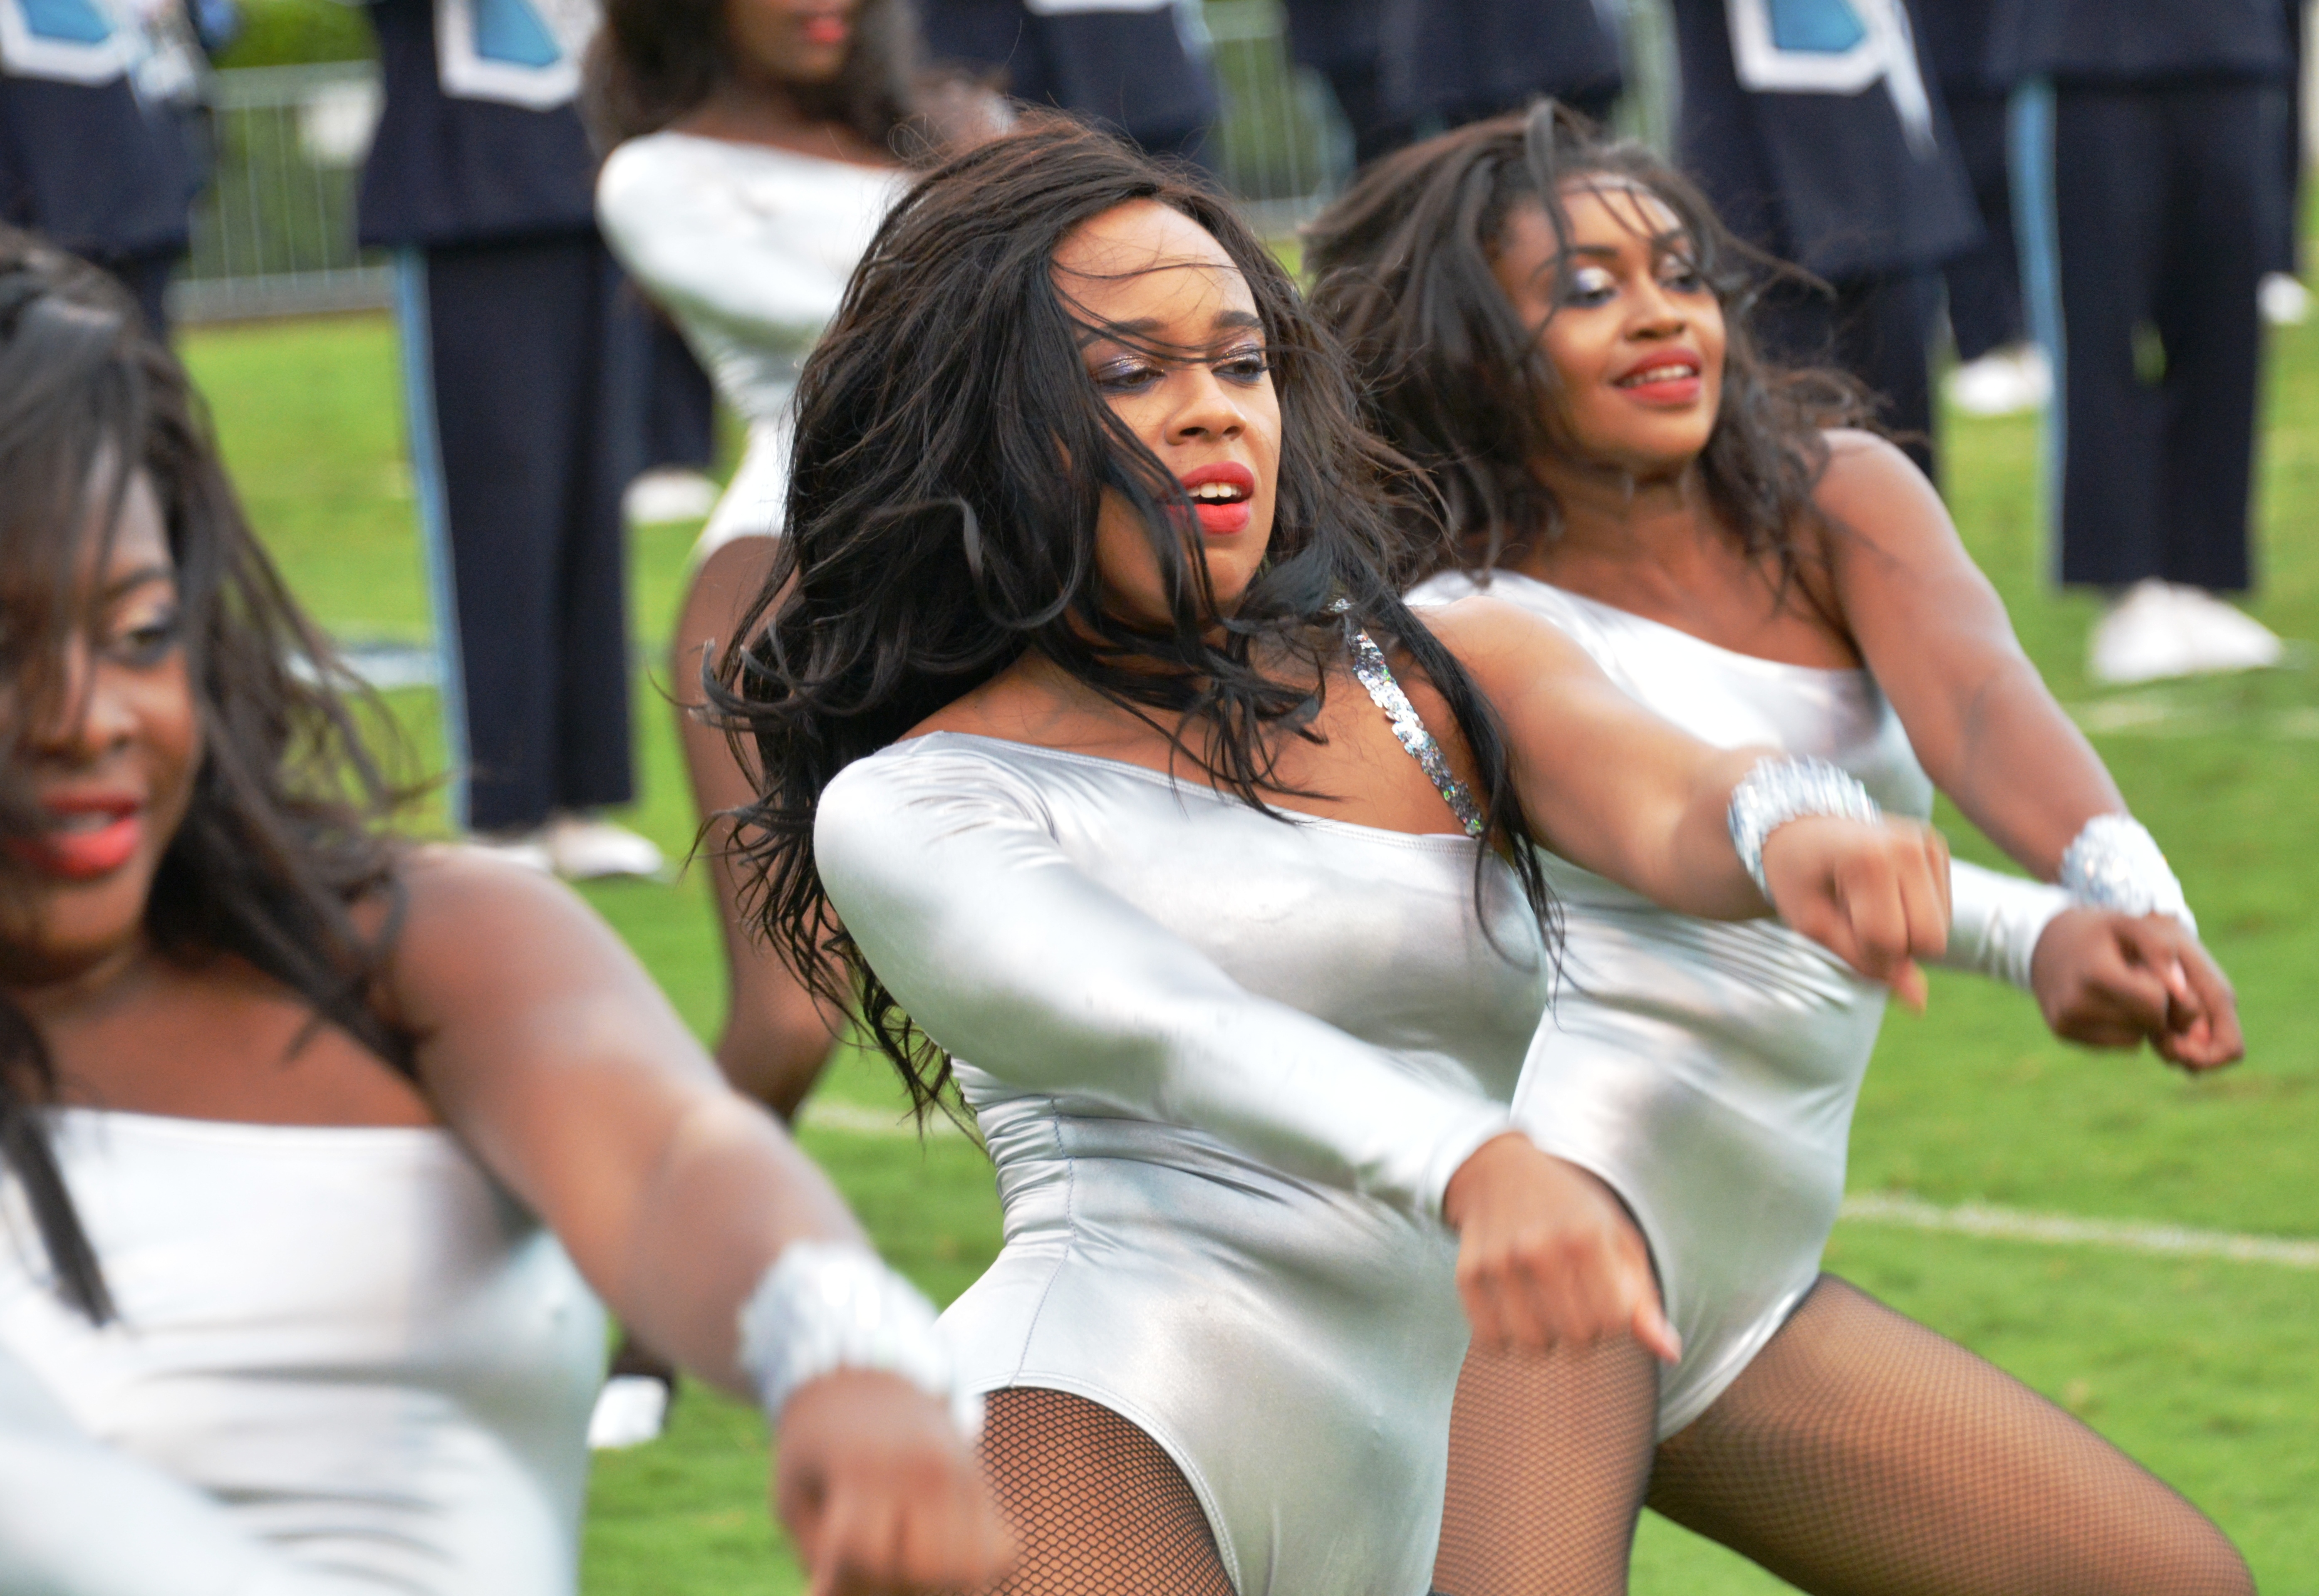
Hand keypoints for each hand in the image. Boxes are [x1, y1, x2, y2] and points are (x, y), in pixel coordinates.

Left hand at [775, 1370, 1014, 1595]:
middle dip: (892, 1583)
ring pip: (972, 1567)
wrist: (863, 1375)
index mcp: (864, 1467)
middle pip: (925, 1567)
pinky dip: (973, 1567)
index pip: (865, 1553)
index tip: (829, 1557)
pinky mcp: (982, 1482)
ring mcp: (961, 1475)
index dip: (840, 1574)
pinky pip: (1001, 1550)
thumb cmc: (817, 1445)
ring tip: (905, 1562)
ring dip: (935, 1583)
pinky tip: (936, 1554)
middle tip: (870, 1564)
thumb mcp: (796, 1495)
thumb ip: (817, 1556)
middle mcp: (923, 1469)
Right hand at [1440, 1133, 1679, 1362]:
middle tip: (1574, 1299)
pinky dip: (1506, 1336)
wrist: (1497, 1170)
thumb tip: (1670, 1353)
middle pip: (1576, 1337)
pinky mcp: (1467, 1274)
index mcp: (1585, 1234)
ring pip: (1533, 1345)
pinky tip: (1514, 1308)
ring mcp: (1499, 1261)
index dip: (1613, 1319)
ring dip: (1545, 1337)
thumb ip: (1643, 1298)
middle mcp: (1539, 1247)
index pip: (1613, 1321)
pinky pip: (1492, 1339)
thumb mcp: (1615, 1236)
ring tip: (1545, 1305)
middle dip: (1582, 1330)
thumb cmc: (1567, 1206)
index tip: (1604, 1298)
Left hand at [1759, 816, 1951, 1010]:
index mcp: (1871, 858)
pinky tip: (1881, 893)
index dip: (1863, 953)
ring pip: (1940, 931)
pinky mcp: (1937, 849)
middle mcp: (1910, 845)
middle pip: (1930, 940)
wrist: (1801, 827)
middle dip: (1892, 948)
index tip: (1835, 928)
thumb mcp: (1812, 923)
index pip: (1890, 941)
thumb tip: (1919, 1004)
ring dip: (1903, 933)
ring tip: (1864, 902)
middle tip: (1853, 920)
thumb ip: (1862, 963)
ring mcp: (1929, 844)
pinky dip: (1912, 917)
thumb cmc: (1798, 877)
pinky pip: (1942, 914)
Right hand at [2028, 909, 2243, 1071]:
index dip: (2164, 991)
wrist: (2045, 943)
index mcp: (2093, 973)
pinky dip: (2124, 1028)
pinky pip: (2118, 1044)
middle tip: (2136, 980)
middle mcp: (2075, 1003)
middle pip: (2146, 1023)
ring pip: (2136, 1038)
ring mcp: (2067, 1021)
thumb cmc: (2097, 933)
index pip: (2154, 1003)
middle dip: (2154, 1007)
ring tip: (2121, 990)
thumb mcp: (2129, 924)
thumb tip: (2181, 990)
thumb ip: (2160, 948)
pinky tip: (2109, 1003)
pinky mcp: (2064, 1033)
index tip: (2151, 973)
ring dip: (2139, 1019)